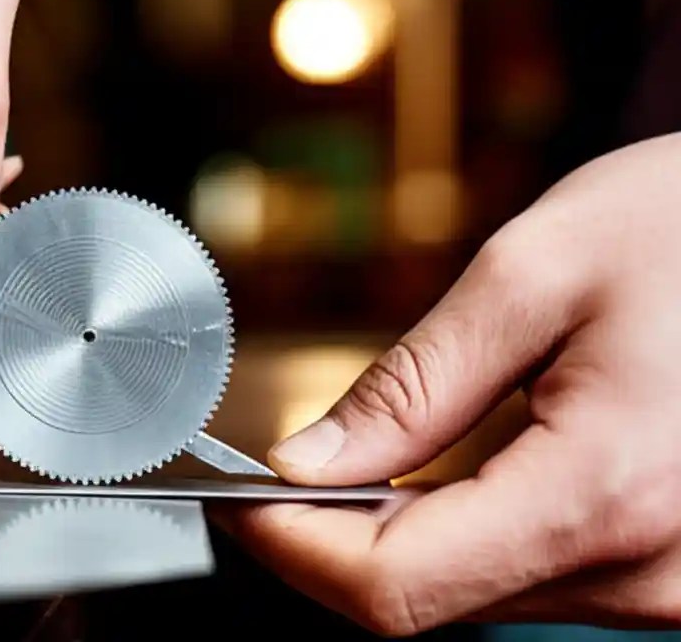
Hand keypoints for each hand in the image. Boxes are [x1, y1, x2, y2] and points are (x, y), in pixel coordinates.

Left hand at [218, 132, 680, 634]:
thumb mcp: (534, 276)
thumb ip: (412, 386)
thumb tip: (308, 465)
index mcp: (604, 492)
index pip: (394, 585)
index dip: (291, 547)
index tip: (239, 497)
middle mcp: (651, 571)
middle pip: (428, 599)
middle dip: (332, 538)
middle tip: (283, 467)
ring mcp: (674, 587)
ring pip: (478, 595)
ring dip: (400, 536)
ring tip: (364, 458)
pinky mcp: (679, 575)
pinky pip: (537, 577)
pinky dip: (469, 533)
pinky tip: (452, 470)